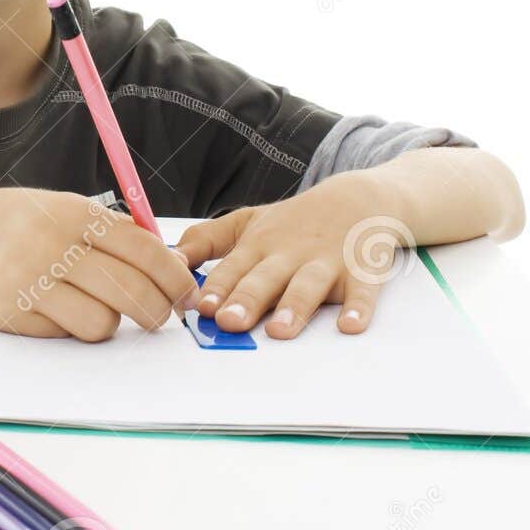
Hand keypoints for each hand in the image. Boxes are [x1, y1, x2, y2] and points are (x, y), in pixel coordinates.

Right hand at [0, 187, 200, 340]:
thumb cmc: (9, 222)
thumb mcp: (59, 207)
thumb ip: (108, 230)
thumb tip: (166, 261)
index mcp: (73, 213)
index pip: (145, 250)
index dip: (175, 277)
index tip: (184, 293)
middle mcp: (53, 245)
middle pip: (133, 292)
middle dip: (156, 311)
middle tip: (157, 315)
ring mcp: (30, 282)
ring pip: (102, 323)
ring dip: (108, 323)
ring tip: (95, 309)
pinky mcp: (12, 314)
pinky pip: (64, 334)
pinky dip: (69, 328)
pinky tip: (55, 310)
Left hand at [173, 174, 411, 339]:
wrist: (357, 200)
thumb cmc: (293, 221)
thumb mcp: (246, 223)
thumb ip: (205, 241)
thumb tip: (167, 257)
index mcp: (259, 244)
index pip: (233, 267)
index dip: (217, 287)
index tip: (201, 307)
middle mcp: (290, 254)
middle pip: (266, 278)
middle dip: (247, 299)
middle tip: (230, 322)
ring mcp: (326, 262)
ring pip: (309, 285)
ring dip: (295, 307)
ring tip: (280, 330)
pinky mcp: (362, 272)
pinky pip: (362, 292)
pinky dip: (359, 309)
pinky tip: (350, 326)